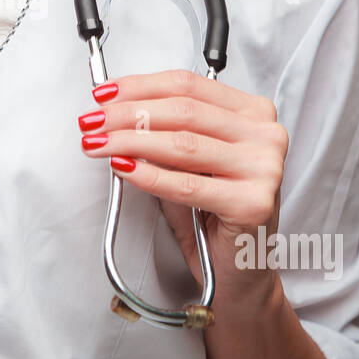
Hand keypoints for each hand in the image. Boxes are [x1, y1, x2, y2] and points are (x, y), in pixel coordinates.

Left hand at [77, 69, 288, 303]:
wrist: (240, 273)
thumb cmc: (215, 216)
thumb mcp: (192, 162)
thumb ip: (165, 133)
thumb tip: (114, 112)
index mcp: (254, 114)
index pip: (190, 85)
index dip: (140, 86)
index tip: (105, 94)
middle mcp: (266, 136)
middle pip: (184, 111)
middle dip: (127, 114)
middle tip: (92, 122)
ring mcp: (264, 168)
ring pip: (182, 144)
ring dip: (129, 141)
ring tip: (98, 144)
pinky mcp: (252, 203)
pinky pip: (186, 185)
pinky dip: (149, 176)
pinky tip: (123, 169)